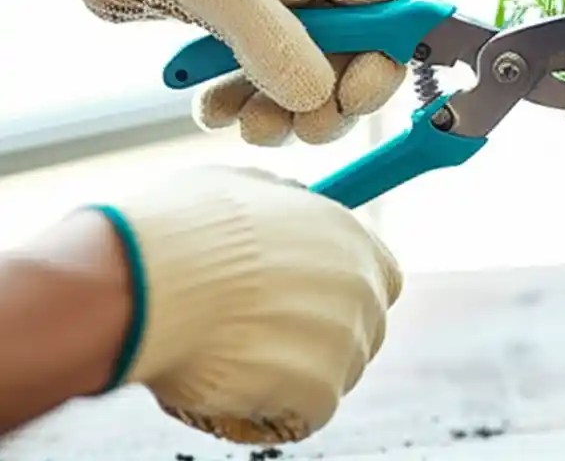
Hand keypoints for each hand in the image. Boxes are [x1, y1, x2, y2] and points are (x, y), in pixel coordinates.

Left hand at [1, 0, 415, 145]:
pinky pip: (261, 81)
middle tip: (296, 125)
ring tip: (241, 122)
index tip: (356, 90)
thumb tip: (317, 99)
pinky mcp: (238, 29)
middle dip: (328, 99)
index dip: (391, 54)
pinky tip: (210, 109)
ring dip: (281, 112)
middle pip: (356, 56)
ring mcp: (275, 6)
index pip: (397, 4)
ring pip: (307, 78)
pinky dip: (241, 104)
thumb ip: (274, 43)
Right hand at [93, 166, 401, 443]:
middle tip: (265, 339)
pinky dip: (276, 408)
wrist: (146, 284)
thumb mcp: (240, 188)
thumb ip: (281, 205)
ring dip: (294, 371)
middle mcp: (361, 289)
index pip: (383, 279)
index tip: (314, 303)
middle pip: (364, 330)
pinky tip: (235, 387)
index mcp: (349, 239)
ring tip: (235, 356)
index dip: (349, 294)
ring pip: (334, 372)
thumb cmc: (180, 231)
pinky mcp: (321, 391)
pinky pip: (308, 411)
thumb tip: (285, 208)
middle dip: (322, 338)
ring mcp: (347, 342)